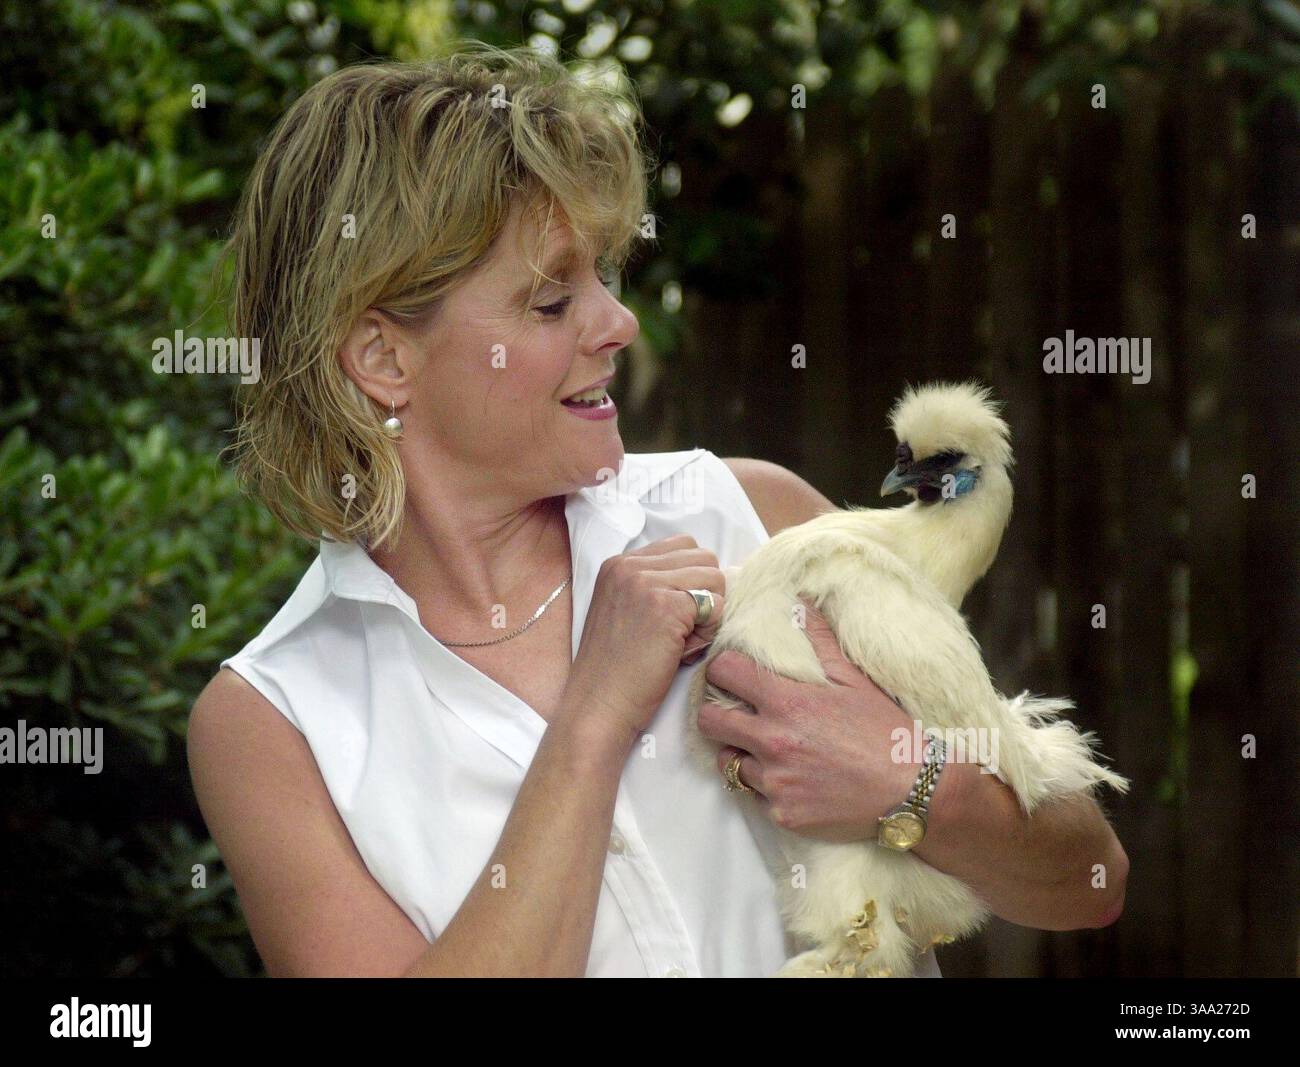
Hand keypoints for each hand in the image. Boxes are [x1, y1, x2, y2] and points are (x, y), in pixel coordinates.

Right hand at [565, 535, 725, 744]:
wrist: (599, 706)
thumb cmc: (618, 669)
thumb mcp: (628, 611)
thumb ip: (658, 586)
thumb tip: (716, 574)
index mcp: (618, 564)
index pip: (683, 547)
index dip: (691, 581)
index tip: (674, 615)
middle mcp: (628, 566)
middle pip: (703, 558)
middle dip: (704, 594)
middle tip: (681, 631)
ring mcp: (645, 583)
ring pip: (715, 577)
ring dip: (709, 612)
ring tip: (681, 641)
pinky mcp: (665, 606)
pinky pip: (717, 604)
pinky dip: (709, 631)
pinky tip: (683, 651)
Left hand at [696, 596, 922, 842]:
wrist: (912, 791)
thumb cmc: (884, 730)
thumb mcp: (854, 680)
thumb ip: (819, 641)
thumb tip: (798, 602)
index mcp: (788, 702)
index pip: (724, 672)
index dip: (722, 669)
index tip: (731, 674)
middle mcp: (773, 741)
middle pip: (708, 721)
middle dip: (716, 713)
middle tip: (735, 714)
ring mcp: (774, 781)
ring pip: (727, 762)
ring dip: (740, 753)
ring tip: (768, 750)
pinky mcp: (781, 814)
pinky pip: (754, 796)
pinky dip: (766, 787)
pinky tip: (793, 780)